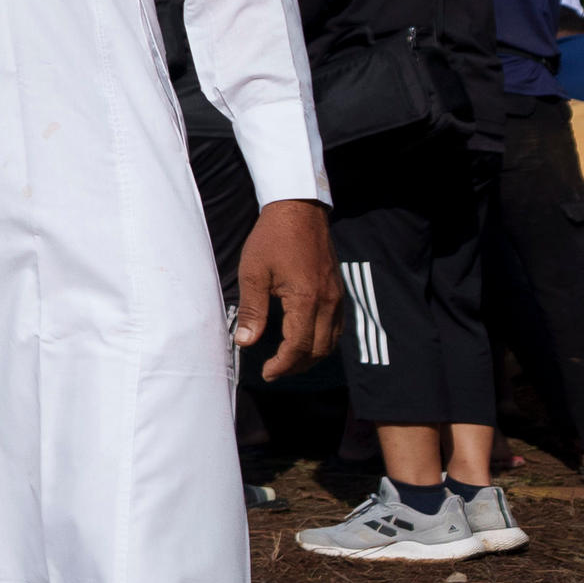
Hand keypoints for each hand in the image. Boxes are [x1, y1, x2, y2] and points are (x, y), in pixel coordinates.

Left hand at [232, 203, 340, 382]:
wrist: (299, 210)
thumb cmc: (272, 238)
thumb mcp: (253, 273)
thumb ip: (252, 311)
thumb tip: (245, 342)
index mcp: (307, 300)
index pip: (298, 346)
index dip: (282, 365)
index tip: (266, 372)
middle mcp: (328, 303)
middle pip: (319, 350)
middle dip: (296, 366)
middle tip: (274, 371)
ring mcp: (337, 297)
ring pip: (331, 342)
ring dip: (310, 356)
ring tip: (287, 361)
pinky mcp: (338, 291)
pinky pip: (337, 327)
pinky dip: (322, 341)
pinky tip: (305, 340)